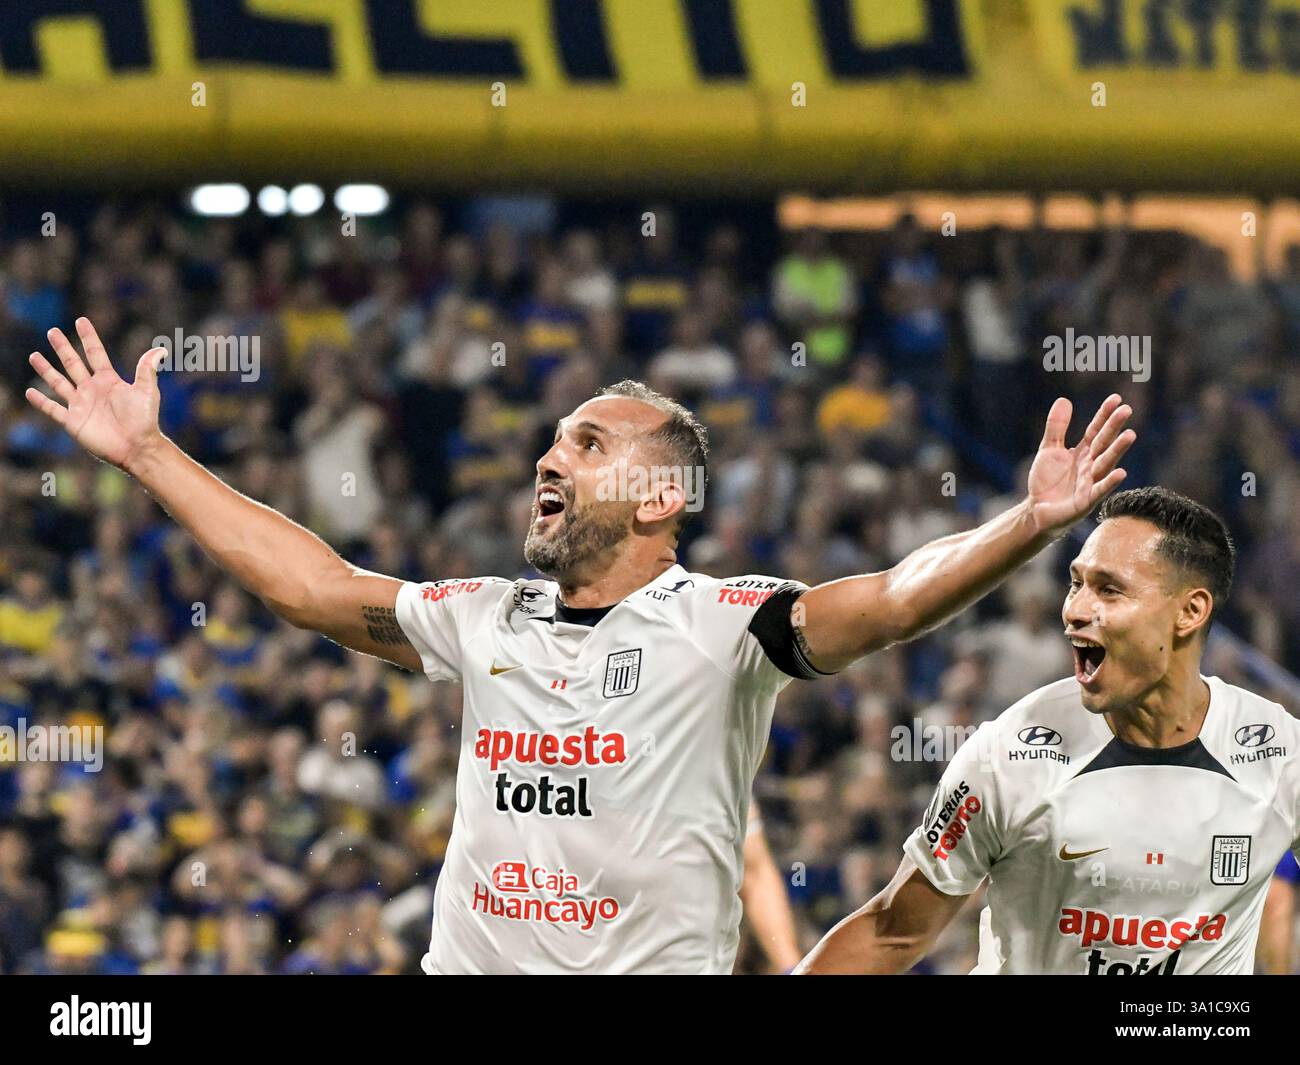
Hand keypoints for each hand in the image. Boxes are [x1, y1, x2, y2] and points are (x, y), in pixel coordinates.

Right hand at [25, 317, 166, 471]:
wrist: (136, 446)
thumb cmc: (143, 419)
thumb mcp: (146, 391)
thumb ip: (147, 369)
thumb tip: (160, 349)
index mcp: (108, 380)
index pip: (95, 354)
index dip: (88, 338)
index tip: (81, 321)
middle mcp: (92, 390)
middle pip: (73, 363)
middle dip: (63, 348)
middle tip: (53, 332)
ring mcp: (80, 405)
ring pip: (58, 382)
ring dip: (46, 370)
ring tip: (34, 356)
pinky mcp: (72, 421)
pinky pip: (52, 409)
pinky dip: (41, 401)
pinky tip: (29, 391)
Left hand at [1026, 394, 1135, 535]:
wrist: (1037, 510)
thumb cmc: (1047, 481)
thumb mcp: (1049, 449)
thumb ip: (1056, 427)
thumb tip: (1064, 399)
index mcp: (1083, 452)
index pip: (1095, 430)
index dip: (1104, 415)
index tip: (1116, 399)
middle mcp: (1091, 465)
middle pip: (1104, 443)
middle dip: (1114, 427)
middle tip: (1127, 410)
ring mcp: (1091, 482)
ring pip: (1106, 463)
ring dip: (1117, 450)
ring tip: (1130, 434)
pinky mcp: (1087, 501)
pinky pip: (1100, 490)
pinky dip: (1110, 482)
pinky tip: (1121, 473)